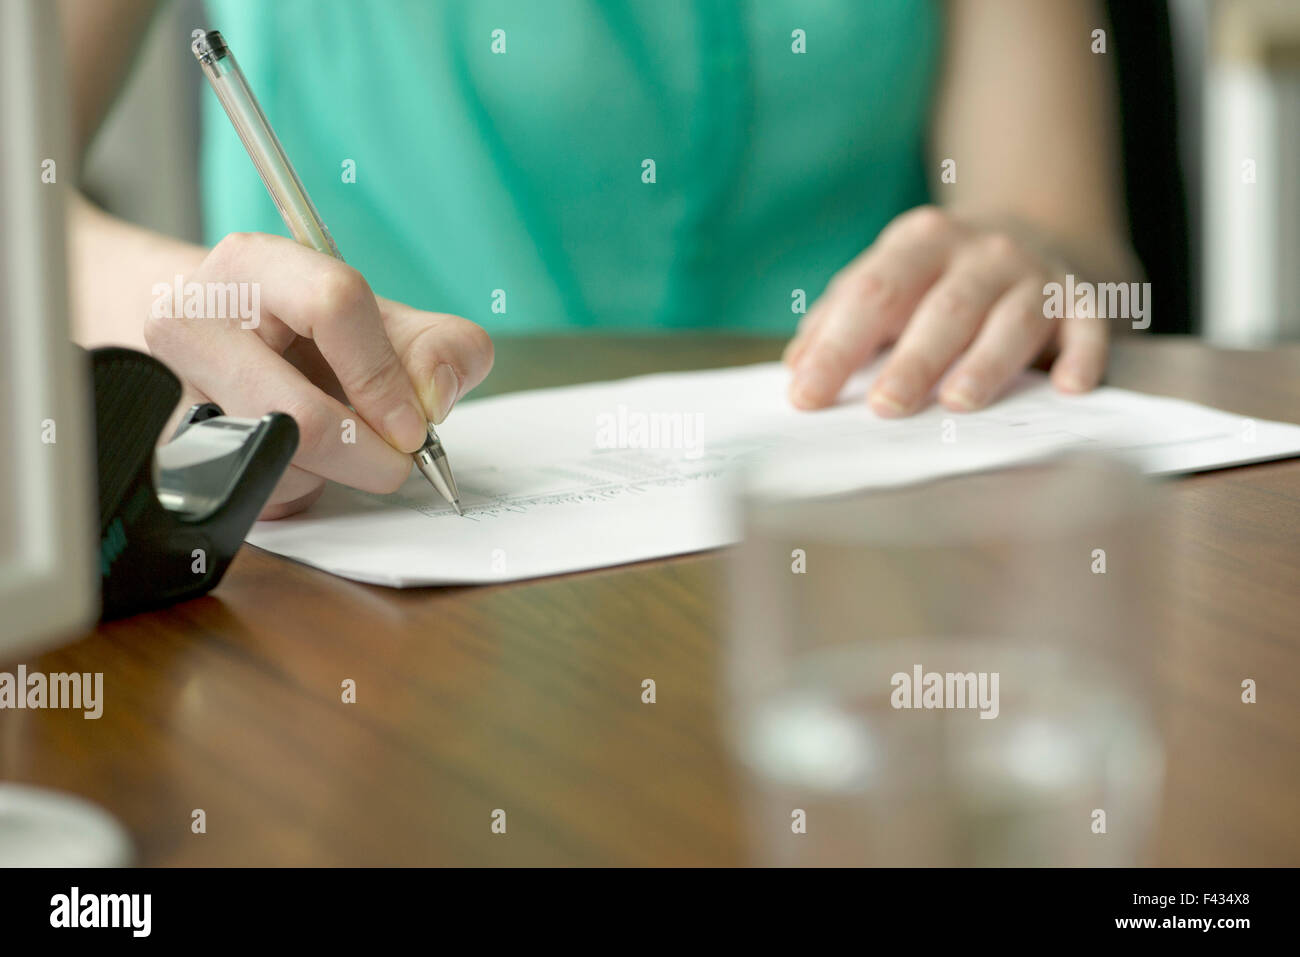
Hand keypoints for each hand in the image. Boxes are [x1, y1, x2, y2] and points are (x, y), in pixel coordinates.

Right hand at [143, 232, 493, 518]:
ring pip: (281, 462)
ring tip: (339, 439)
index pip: (333, 307)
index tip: (414, 423)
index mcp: (254, 264)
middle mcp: (194, 319)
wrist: (229, 342)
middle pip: (299, 415)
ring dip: (334, 470)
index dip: (385, 377)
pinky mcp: (172, 448)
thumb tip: (435, 395)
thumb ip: (441, 347)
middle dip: (368, 453)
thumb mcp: (386, 322)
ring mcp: (174, 388)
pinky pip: (258, 493)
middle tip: (395, 458)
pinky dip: (301, 486)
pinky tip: (303, 455)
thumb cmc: (311, 332)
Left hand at [783, 205, 1108, 415]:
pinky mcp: (1083, 300)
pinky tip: (1068, 387)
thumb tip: (798, 367)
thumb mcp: (889, 281)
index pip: (870, 294)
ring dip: (985, 363)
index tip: (806, 395)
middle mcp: (980, 252)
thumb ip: (841, 319)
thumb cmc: (940, 279)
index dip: (836, 346)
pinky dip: (1081, 356)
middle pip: (941, 309)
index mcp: (919, 244)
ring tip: (959, 402)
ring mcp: (1034, 275)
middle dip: (911, 360)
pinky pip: (1087, 328)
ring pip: (1010, 319)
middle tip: (884, 406)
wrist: (1039, 231)